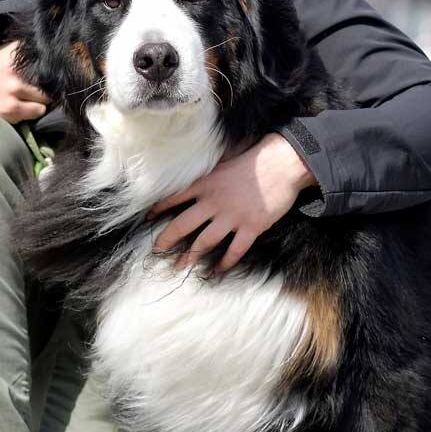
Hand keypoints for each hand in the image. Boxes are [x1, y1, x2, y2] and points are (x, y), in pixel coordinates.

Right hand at [0, 41, 50, 123]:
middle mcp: (15, 72)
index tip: (54, 68)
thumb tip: (49, 48)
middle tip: (41, 86)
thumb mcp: (4, 53)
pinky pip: (37, 111)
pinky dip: (34, 110)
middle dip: (48, 84)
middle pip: (50, 80)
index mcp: (13, 55)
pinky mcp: (12, 109)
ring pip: (46, 98)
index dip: (52, 65)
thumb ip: (25, 50)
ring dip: (41, 99)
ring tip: (31, 97)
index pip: (45, 57)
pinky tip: (24, 106)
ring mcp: (13, 91)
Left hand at [151, 133, 315, 272]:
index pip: (174, 198)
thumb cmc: (253, 161)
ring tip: (180, 268)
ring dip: (190, 257)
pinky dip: (225, 263)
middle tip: (157, 252)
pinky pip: (235, 251)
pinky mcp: (251, 227)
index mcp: (205, 184)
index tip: (148, 219)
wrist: (282, 164)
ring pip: (204, 242)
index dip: (159, 209)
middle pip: (182, 225)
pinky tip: (217, 270)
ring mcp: (232, 217)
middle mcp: (214, 202)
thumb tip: (192, 178)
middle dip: (166, 241)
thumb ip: (207, 174)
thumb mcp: (223, 162)